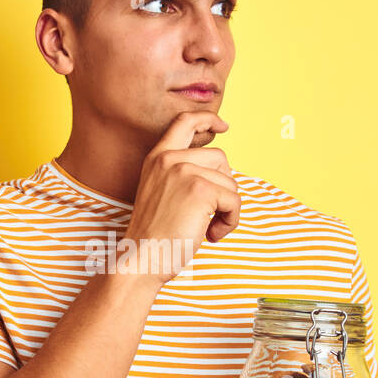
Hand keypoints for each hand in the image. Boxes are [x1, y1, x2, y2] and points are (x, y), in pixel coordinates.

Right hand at [123, 111, 239, 285]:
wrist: (142, 259)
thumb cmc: (154, 236)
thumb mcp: (162, 194)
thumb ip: (182, 175)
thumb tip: (221, 171)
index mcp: (157, 158)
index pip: (184, 121)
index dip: (207, 119)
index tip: (223, 126)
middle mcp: (169, 159)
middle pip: (220, 158)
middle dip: (224, 186)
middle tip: (211, 214)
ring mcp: (185, 171)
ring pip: (230, 182)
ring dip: (228, 209)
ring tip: (209, 228)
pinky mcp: (201, 189)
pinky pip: (234, 201)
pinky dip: (231, 221)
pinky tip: (212, 235)